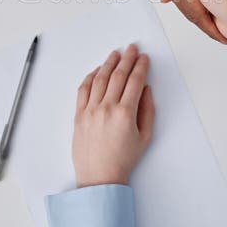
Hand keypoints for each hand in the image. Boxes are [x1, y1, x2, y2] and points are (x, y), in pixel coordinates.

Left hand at [73, 45, 154, 187]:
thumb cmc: (123, 160)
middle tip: (132, 49)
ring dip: (109, 63)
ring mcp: (90, 110)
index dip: (140, 67)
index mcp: (125, 113)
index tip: (144, 58)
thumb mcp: (145, 137)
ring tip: (115, 54)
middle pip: (118, 76)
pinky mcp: (79, 115)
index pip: (135, 81)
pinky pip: (83, 89)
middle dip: (127, 59)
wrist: (99, 177)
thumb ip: (147, 110)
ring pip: (100, 79)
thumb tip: (145, 89)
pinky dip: (90, 76)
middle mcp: (107, 108)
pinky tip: (98, 70)